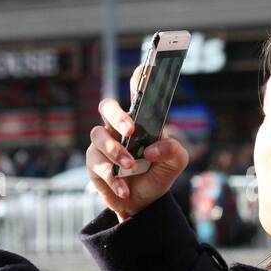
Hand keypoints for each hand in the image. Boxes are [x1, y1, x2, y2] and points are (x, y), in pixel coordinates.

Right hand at [86, 68, 188, 221]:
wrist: (144, 204)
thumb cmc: (157, 175)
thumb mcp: (176, 163)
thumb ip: (174, 151)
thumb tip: (153, 147)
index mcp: (139, 122)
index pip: (136, 94)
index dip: (138, 79)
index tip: (144, 67)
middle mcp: (117, 128)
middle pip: (106, 107)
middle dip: (117, 116)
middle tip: (131, 131)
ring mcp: (103, 145)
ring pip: (98, 136)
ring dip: (116, 152)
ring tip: (131, 166)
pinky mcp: (94, 164)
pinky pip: (97, 165)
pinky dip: (113, 178)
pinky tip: (125, 189)